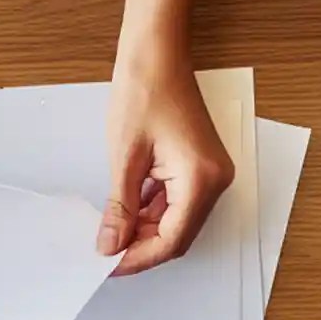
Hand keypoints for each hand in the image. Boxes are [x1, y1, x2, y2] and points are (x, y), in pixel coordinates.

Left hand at [100, 47, 234, 275]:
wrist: (156, 53)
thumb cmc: (143, 91)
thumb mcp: (124, 157)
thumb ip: (120, 208)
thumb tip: (110, 245)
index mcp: (201, 180)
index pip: (171, 240)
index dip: (138, 258)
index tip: (108, 266)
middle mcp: (215, 181)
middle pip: (177, 235)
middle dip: (141, 247)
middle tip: (105, 253)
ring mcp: (211, 174)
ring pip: (176, 221)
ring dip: (144, 231)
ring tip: (110, 233)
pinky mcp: (200, 167)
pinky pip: (178, 202)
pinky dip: (152, 212)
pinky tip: (126, 212)